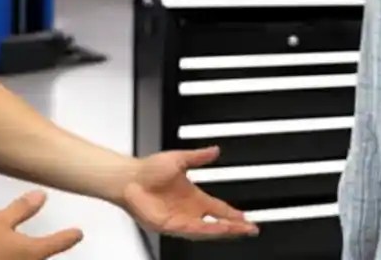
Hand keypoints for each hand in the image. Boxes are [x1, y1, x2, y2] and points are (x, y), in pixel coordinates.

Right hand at [0, 190, 82, 258]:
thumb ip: (21, 209)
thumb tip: (39, 197)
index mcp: (32, 251)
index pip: (58, 242)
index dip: (69, 236)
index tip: (78, 233)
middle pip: (44, 258)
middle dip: (49, 250)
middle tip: (56, 242)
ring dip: (31, 255)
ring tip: (24, 247)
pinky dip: (13, 258)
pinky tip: (4, 254)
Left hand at [120, 146, 259, 240]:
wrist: (129, 177)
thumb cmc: (147, 169)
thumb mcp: (179, 159)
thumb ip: (199, 156)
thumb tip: (215, 149)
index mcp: (193, 197)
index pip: (219, 209)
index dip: (233, 214)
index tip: (247, 218)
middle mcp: (188, 210)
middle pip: (218, 222)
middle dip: (235, 227)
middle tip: (251, 229)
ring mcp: (180, 219)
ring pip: (208, 229)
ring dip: (225, 230)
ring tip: (239, 230)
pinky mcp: (170, 225)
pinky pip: (192, 230)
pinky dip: (206, 230)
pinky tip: (218, 229)